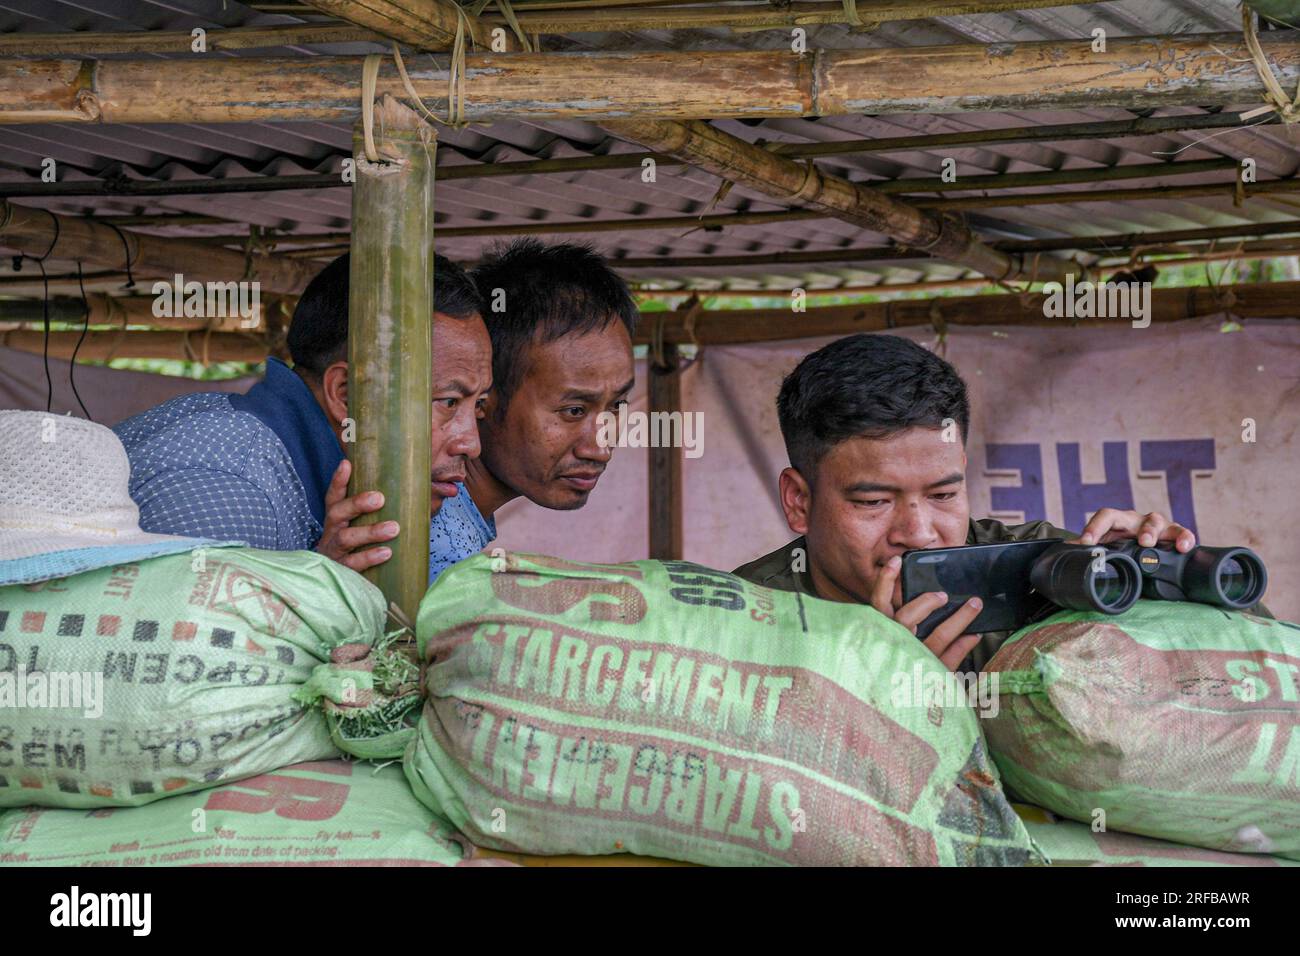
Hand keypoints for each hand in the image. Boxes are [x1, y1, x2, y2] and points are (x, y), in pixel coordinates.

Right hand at [315, 459, 398, 572]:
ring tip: (393, 528)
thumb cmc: (358, 547)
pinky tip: (386, 553)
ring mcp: (334, 552)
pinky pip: (353, 564)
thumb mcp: (361, 526)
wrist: (335, 583)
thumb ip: (379, 511)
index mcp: (337, 518)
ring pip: (346, 538)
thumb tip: (417, 490)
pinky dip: (369, 557)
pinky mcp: (340, 571)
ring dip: (370, 532)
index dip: (338, 481)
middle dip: (357, 504)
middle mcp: (332, 532)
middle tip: (379, 498)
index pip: (334, 496)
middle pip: (338, 512)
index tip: (346, 464)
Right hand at [871, 555, 982, 671]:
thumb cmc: (889, 670)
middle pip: (907, 617)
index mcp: (879, 633)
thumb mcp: (885, 642)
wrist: (890, 707)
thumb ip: (895, 621)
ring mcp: (912, 662)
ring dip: (960, 619)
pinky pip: (952, 658)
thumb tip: (921, 598)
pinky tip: (974, 635)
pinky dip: (964, 644)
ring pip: (939, 636)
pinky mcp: (930, 677)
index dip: (885, 581)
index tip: (897, 561)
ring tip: (974, 605)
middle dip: (927, 602)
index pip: (877, 603)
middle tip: (943, 594)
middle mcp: (892, 646)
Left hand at [1072, 508, 1195, 552]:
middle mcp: (1137, 520)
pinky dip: (1185, 538)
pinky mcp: (1173, 534)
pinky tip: (1184, 547)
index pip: (1105, 516)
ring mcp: (1156, 525)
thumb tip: (1063, 551)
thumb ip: (1087, 548)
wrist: (1144, 550)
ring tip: (1150, 543)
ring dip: (1154, 531)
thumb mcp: (1105, 546)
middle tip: (1137, 541)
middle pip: (1135, 517)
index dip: (1095, 527)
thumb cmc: (1122, 545)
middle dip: (1132, 527)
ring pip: (1157, 521)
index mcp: (1117, 521)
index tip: (1086, 542)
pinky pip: (1182, 533)